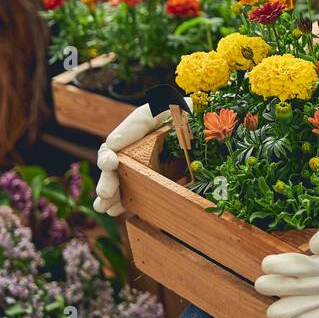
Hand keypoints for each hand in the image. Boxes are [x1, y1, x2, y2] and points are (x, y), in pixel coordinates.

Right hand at [92, 97, 190, 216]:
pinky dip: (129, 203)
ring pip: (124, 185)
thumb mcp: (163, 107)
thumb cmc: (185, 111)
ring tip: (106, 208)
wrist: (212, 121)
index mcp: (135, 136)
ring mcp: (149, 169)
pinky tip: (118, 210)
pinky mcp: (163, 182)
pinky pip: (143, 195)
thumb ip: (139, 122)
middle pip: (115, 170)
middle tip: (105, 193)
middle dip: (107, 182)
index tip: (111, 163)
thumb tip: (112, 144)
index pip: (113, 148)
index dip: (107, 157)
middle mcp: (137, 153)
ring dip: (112, 197)